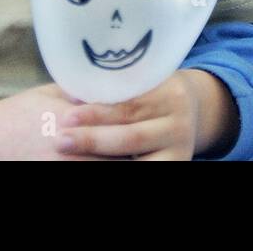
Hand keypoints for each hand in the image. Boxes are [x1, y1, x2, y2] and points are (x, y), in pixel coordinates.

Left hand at [56, 69, 236, 159]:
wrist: (191, 113)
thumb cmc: (153, 94)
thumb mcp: (144, 82)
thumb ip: (117, 87)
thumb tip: (70, 95)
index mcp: (171, 95)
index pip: (129, 106)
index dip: (97, 112)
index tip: (66, 116)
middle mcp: (179, 125)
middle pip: (132, 136)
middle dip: (93, 140)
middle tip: (60, 140)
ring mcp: (180, 152)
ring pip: (139, 161)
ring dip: (102, 159)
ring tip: (71, 158)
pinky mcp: (177, 166)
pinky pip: (143, 169)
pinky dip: (117, 168)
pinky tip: (91, 164)